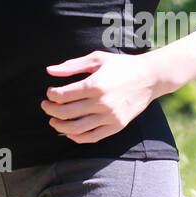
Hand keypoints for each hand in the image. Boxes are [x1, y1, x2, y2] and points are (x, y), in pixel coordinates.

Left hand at [41, 51, 156, 143]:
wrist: (149, 77)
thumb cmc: (121, 65)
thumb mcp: (97, 59)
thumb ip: (72, 65)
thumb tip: (49, 71)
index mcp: (95, 85)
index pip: (62, 95)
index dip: (50, 95)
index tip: (50, 92)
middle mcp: (101, 103)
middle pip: (65, 113)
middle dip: (50, 110)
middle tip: (46, 106)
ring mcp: (109, 117)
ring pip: (75, 129)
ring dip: (59, 126)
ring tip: (54, 121)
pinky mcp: (116, 126)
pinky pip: (91, 137)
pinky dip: (76, 137)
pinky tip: (69, 132)